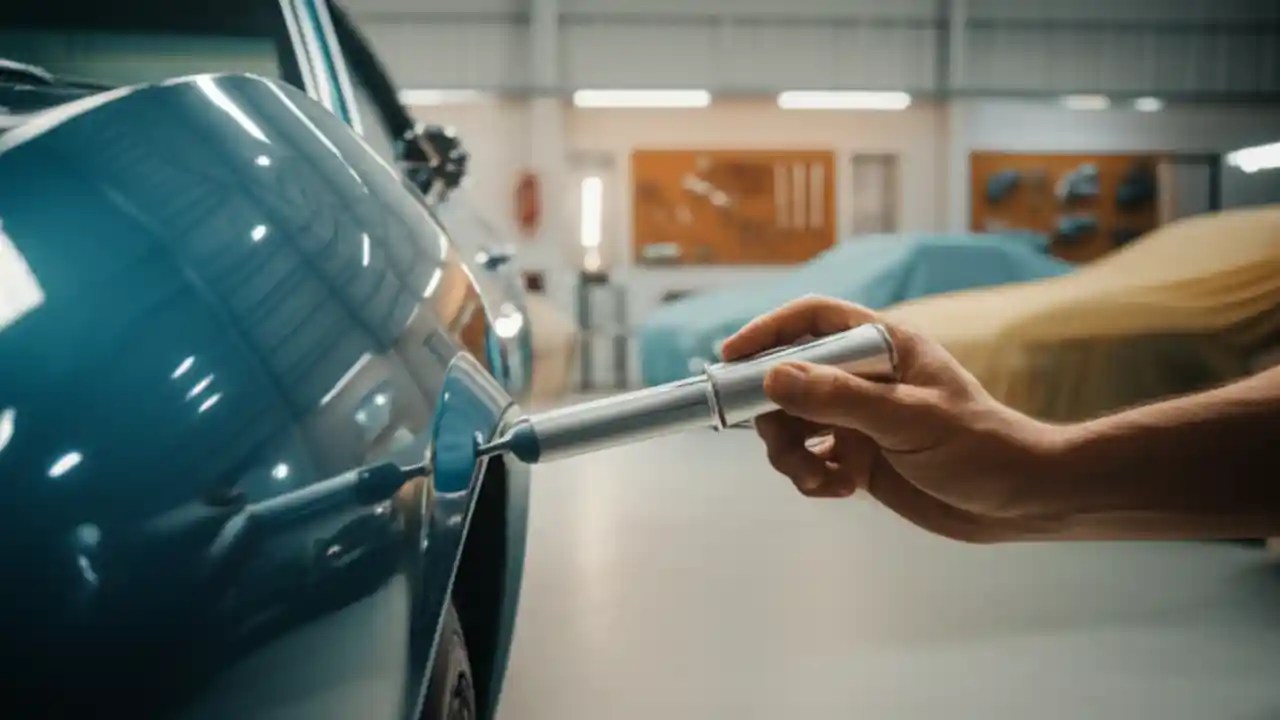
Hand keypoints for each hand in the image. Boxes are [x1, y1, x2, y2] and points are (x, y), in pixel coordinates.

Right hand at [721, 296, 1061, 542]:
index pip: (810, 320)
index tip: (729, 357)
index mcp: (881, 346)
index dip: (766, 332)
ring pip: (792, 426)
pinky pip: (810, 462)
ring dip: (791, 456)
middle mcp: (864, 377)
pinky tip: (842, 490)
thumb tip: (772, 377)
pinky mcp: (859, 456)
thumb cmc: (978, 446)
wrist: (1018, 502)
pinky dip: (813, 478)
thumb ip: (838, 397)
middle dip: (774, 415)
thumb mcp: (906, 419)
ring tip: (819, 479)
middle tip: (779, 445)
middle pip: (787, 379)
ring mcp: (859, 417)